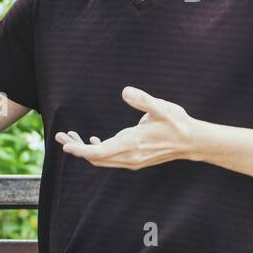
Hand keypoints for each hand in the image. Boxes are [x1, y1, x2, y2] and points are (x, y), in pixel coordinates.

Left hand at [55, 86, 198, 168]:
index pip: (98, 153)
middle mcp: (128, 156)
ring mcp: (131, 161)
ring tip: (71, 136)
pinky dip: (97, 151)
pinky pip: (109, 159)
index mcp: (131, 144)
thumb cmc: (177, 123)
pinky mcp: (134, 160)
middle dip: (76, 148)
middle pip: (94, 158)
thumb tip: (125, 91)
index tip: (64, 144)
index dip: (79, 149)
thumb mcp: (162, 108)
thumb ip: (143, 100)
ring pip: (100, 160)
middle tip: (60, 136)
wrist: (193, 142)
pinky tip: (93, 139)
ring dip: (84, 149)